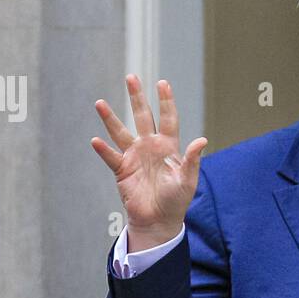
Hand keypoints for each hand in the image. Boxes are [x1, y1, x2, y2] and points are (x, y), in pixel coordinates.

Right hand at [91, 75, 206, 249]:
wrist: (158, 220)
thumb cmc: (176, 200)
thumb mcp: (187, 180)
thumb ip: (193, 160)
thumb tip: (202, 140)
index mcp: (168, 147)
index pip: (168, 118)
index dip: (166, 101)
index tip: (163, 83)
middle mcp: (150, 147)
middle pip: (142, 117)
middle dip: (137, 97)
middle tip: (131, 77)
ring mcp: (134, 157)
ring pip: (121, 132)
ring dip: (110, 119)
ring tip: (100, 103)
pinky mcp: (122, 170)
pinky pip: (111, 157)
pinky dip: (103, 150)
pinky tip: (96, 141)